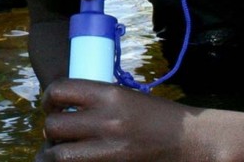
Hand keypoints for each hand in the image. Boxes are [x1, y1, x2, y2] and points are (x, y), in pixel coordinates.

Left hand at [36, 78, 200, 160]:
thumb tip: (64, 109)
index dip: (48, 99)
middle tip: (54, 135)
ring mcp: (110, 149)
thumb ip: (96, 102)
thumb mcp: (127, 98)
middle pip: (54, 126)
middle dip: (49, 131)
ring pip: (59, 155)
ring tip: (55, 154)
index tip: (51, 106)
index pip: (60, 89)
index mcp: (110, 95)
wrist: (195, 141)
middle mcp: (107, 120)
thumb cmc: (160, 119)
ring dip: (52, 155)